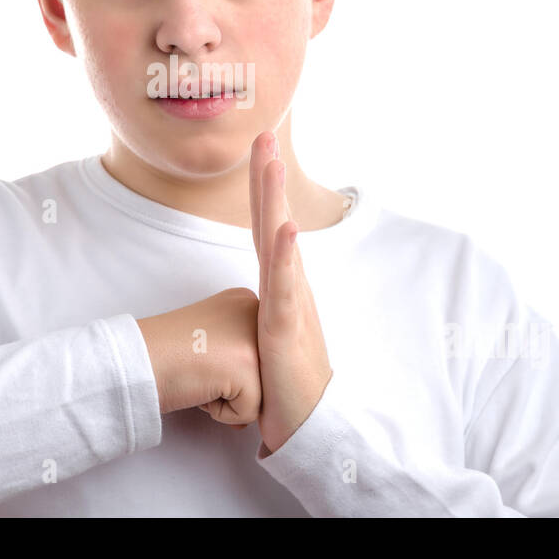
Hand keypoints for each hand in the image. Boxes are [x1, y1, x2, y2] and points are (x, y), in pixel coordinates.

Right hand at [136, 288, 261, 424]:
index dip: (227, 368)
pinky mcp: (248, 368)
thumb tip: (260, 389)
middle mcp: (256, 313)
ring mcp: (254, 339)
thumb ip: (238, 350)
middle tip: (199, 367)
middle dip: (231, 384)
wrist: (136, 359)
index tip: (200, 354)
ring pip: (259, 396)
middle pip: (263, 374)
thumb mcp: (211, 335)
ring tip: (199, 376)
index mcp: (247, 301)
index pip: (259, 355)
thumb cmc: (165, 353)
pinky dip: (220, 412)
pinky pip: (247, 413)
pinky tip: (199, 387)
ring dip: (226, 399)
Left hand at [249, 131, 332, 455]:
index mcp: (281, 285)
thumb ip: (260, 307)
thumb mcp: (268, 334)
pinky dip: (287, 256)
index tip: (259, 147)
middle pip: (274, 221)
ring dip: (276, 201)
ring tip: (273, 163)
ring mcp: (290, 304)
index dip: (263, 188)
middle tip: (263, 133)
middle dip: (268, 176)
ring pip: (279, 244)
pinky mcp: (287, 329)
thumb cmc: (287, 381)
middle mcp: (289, 286)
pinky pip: (285, 288)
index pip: (268, 226)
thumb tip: (249, 296)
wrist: (310, 425)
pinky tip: (288, 228)